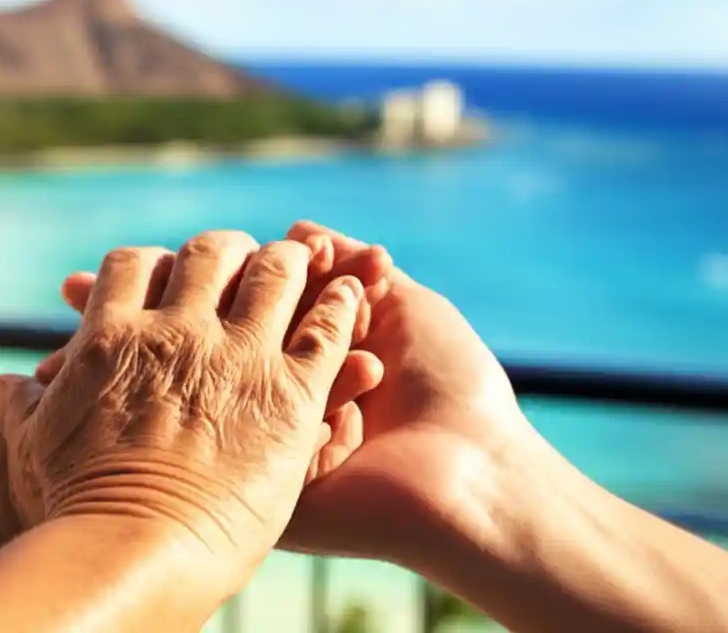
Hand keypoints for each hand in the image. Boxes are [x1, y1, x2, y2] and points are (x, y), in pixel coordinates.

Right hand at [0, 230, 371, 584]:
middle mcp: (178, 331)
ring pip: (275, 275)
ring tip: (304, 260)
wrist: (130, 552)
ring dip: (290, 261)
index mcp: (114, 336)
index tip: (167, 271)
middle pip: (209, 254)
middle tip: (240, 259)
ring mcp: (238, 358)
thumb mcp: (31, 445)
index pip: (133, 265)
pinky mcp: (291, 395)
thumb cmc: (73, 505)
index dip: (155, 262)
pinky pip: (327, 330)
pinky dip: (343, 304)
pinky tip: (356, 294)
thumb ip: (16, 406)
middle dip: (226, 250)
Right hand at [277, 221, 541, 569]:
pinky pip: (255, 446)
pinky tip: (354, 422)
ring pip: (250, 387)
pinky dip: (304, 421)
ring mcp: (276, 450)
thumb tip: (297, 229)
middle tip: (337, 307)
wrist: (477, 475)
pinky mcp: (271, 498)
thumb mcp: (408, 306)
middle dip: (293, 313)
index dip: (291, 272)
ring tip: (373, 376)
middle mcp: (291, 402)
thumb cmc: (454, 386)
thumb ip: (351, 265)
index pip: (276, 305)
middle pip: (255, 340)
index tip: (318, 253)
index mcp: (319, 363)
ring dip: (307, 366)